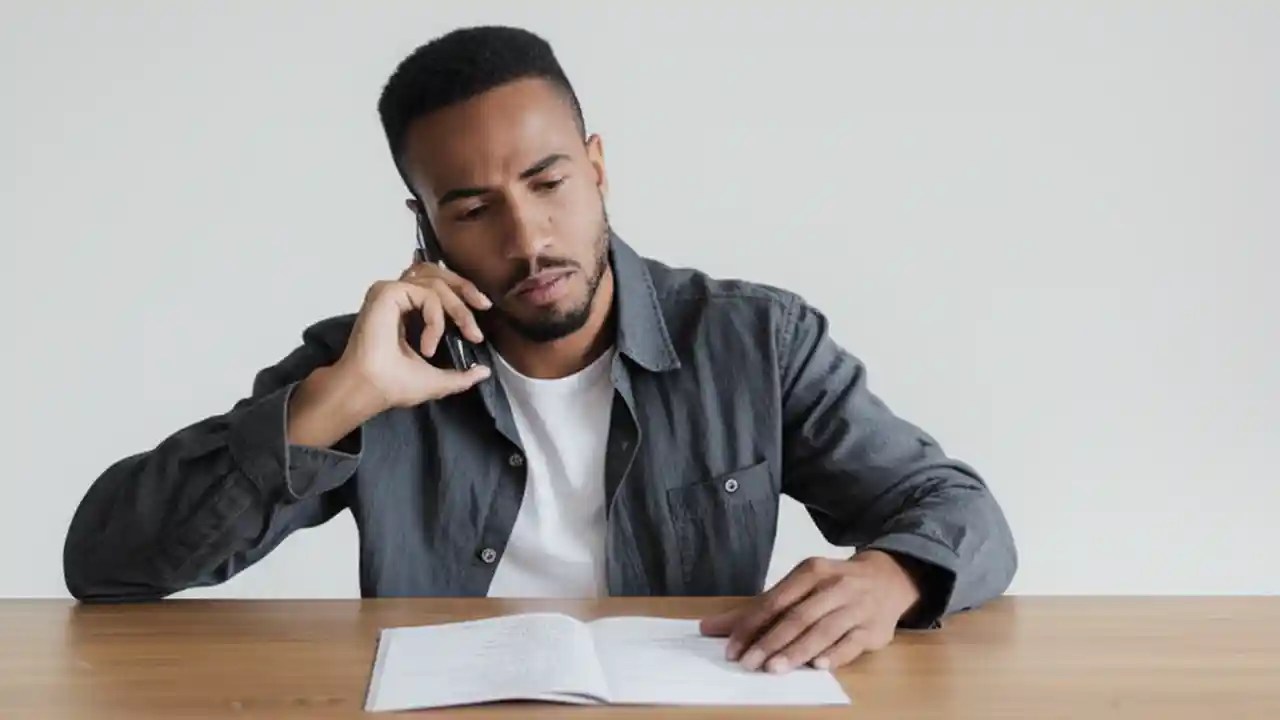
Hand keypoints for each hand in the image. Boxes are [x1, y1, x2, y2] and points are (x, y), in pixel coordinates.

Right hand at [334, 261, 493, 409]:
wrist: (370, 390)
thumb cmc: (394, 385)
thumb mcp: (437, 380)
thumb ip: (461, 376)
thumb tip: (485, 372)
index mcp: (406, 309)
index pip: (436, 284)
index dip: (462, 291)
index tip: (484, 308)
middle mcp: (397, 296)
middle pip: (437, 273)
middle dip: (466, 287)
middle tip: (484, 306)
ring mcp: (391, 292)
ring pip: (436, 281)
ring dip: (458, 307)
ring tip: (466, 333)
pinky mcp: (387, 292)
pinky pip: (427, 295)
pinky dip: (436, 319)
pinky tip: (429, 345)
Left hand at [699, 552, 921, 672]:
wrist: (889, 578)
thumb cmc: (833, 585)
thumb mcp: (799, 586)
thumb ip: (758, 608)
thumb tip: (709, 627)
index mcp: (811, 571)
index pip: (775, 601)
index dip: (752, 626)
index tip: (732, 649)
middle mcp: (835, 586)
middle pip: (798, 617)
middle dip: (771, 642)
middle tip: (749, 664)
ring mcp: (856, 607)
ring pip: (823, 631)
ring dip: (798, 651)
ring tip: (774, 669)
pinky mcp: (874, 629)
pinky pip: (851, 643)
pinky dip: (834, 655)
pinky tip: (817, 666)